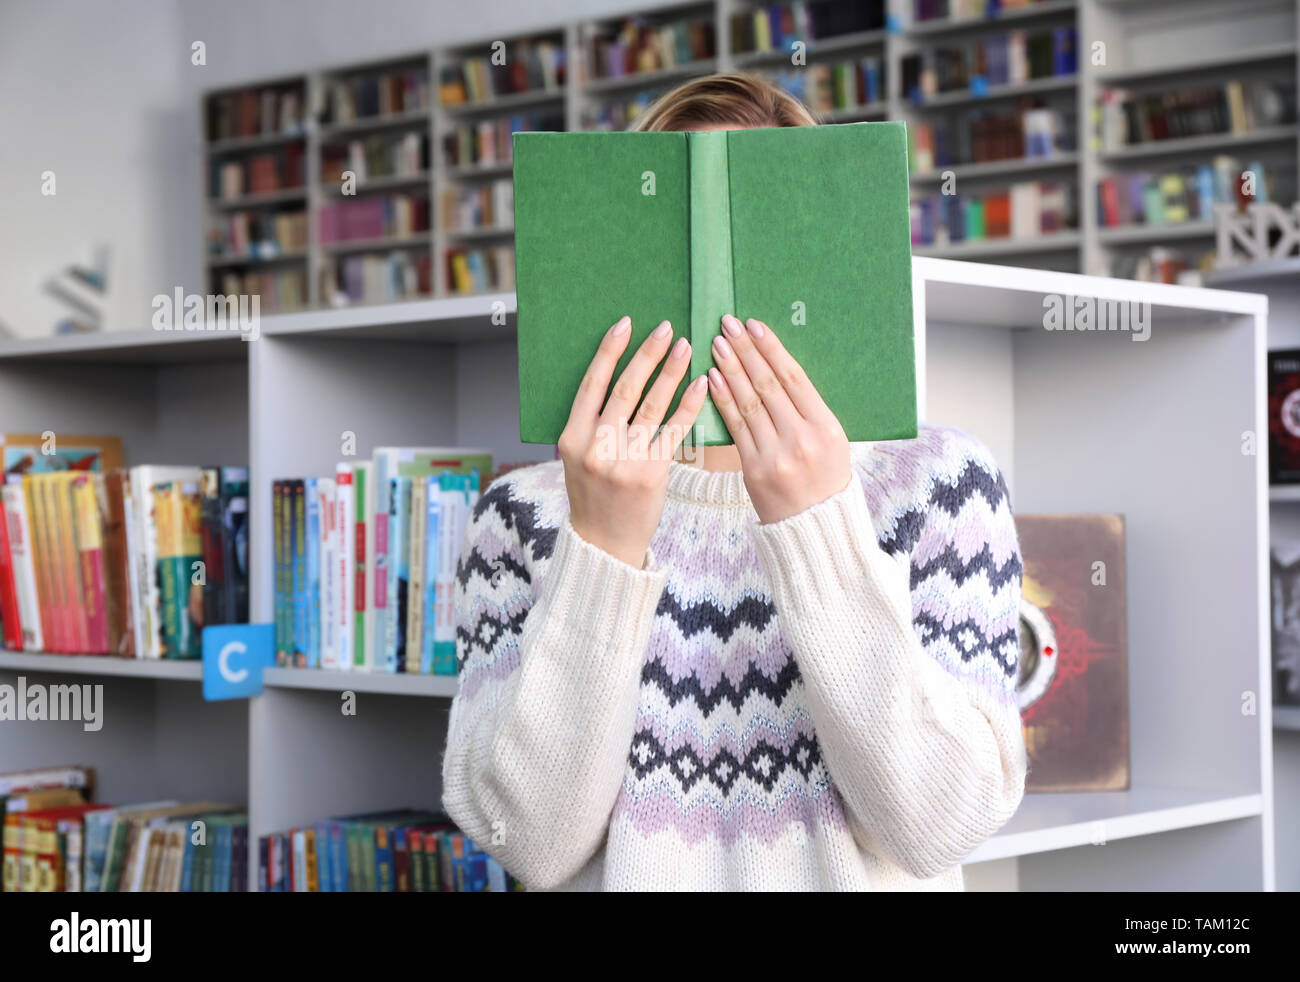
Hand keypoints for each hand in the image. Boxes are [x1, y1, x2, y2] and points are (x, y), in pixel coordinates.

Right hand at [559, 316, 707, 566]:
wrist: (604, 544)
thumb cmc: (594, 495)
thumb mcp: (577, 458)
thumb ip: (591, 424)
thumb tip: (616, 376)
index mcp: (571, 437)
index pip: (591, 383)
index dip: (609, 351)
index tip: (627, 324)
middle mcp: (594, 446)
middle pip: (625, 388)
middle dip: (648, 354)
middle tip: (667, 329)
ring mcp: (623, 461)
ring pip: (651, 405)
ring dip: (671, 371)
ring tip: (687, 348)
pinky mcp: (651, 473)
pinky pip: (674, 431)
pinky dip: (688, 404)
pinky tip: (701, 384)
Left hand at [708, 314, 851, 524]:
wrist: (817, 529)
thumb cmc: (825, 481)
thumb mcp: (833, 443)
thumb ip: (809, 412)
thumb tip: (779, 370)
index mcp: (827, 428)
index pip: (795, 378)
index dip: (772, 349)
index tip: (754, 326)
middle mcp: (803, 438)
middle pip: (769, 385)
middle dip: (746, 351)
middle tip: (728, 325)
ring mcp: (777, 454)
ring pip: (749, 403)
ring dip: (731, 369)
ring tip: (717, 344)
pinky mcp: (755, 469)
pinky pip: (736, 428)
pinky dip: (724, 400)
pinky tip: (713, 379)